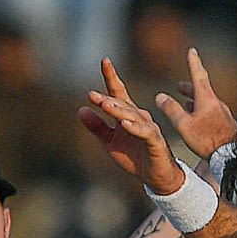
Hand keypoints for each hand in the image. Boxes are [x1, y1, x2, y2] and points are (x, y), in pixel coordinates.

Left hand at [79, 57, 180, 194]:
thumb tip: (81, 109)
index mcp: (128, 114)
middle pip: (123, 104)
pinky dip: (135, 128)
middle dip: (108, 99)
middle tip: (93, 96)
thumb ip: (97, 127)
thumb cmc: (134, 156)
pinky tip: (124, 123)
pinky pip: (146, 133)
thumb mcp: (110, 142)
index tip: (105, 60)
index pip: (118, 92)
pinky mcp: (155, 141)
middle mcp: (139, 117)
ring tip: (105, 105)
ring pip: (133, 116)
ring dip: (119, 110)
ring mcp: (149, 128)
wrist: (155, 176)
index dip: (111, 77)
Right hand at [159, 47, 236, 161]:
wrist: (231, 154)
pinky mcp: (224, 123)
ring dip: (193, 99)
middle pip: (201, 89)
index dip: (193, 62)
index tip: (192, 50)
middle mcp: (216, 103)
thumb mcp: (184, 125)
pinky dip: (200, 110)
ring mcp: (221, 113)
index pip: (198, 75)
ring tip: (184, 101)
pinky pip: (210, 112)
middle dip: (189, 86)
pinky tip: (196, 119)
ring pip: (205, 101)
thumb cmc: (206, 139)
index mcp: (206, 99)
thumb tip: (160, 96)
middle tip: (179, 85)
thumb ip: (171, 110)